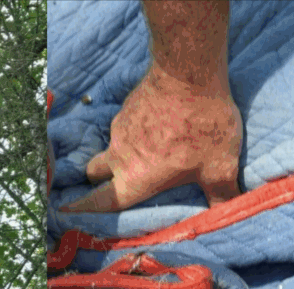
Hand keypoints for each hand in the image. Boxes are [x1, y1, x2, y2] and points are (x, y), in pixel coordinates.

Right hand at [61, 63, 242, 210]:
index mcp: (135, 179)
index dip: (82, 209)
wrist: (189, 71)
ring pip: (109, 147)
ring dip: (119, 154)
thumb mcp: (220, 166)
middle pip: (95, 173)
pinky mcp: (127, 106)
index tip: (65, 212)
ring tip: (146, 151)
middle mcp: (119, 156)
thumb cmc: (202, 125)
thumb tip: (228, 210)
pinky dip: (133, 131)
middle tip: (111, 182)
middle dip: (98, 181)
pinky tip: (155, 125)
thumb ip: (221, 193)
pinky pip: (123, 125)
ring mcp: (120, 127)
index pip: (101, 202)